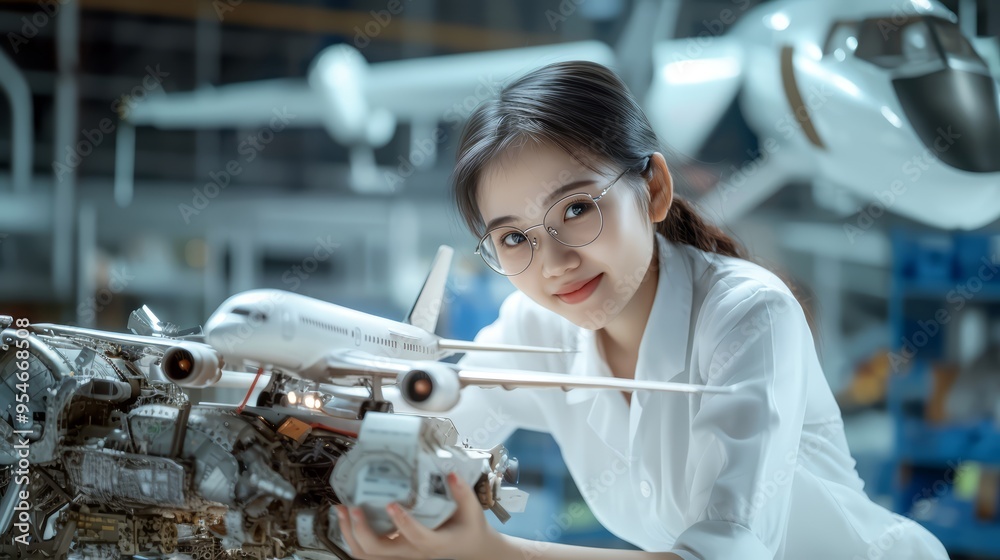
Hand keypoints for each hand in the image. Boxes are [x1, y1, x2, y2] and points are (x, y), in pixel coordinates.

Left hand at [337, 472, 506, 559]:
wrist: (467, 545)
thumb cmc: (467, 527)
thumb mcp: (472, 509)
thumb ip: (462, 492)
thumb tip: (451, 474)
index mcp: (434, 543)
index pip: (417, 537)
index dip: (403, 523)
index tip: (391, 504)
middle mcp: (413, 552)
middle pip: (378, 551)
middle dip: (360, 529)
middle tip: (352, 507)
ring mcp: (401, 553)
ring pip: (367, 554)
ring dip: (349, 534)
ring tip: (341, 510)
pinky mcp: (393, 550)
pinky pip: (367, 550)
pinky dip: (352, 535)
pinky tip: (347, 517)